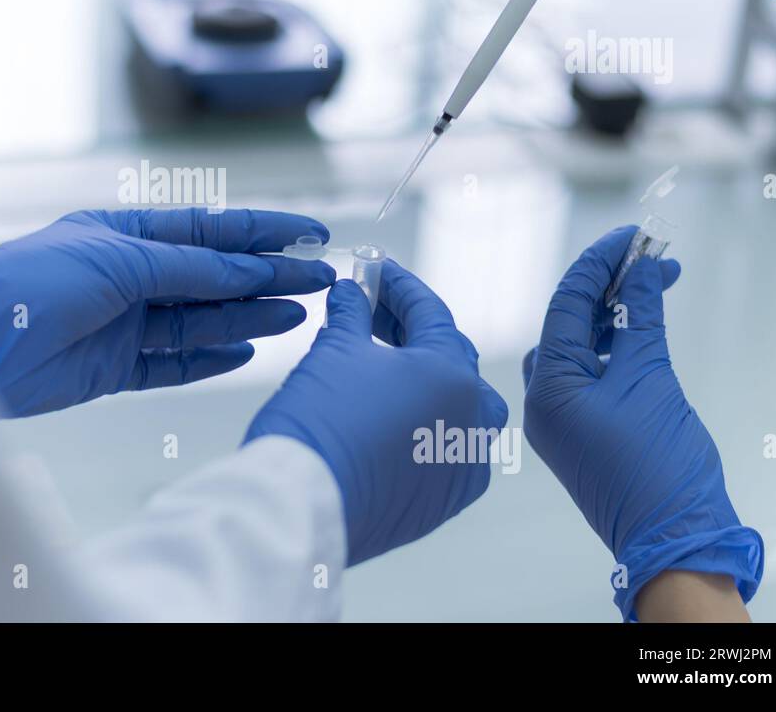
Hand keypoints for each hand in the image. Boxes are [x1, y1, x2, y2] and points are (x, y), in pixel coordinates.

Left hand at [0, 208, 334, 416]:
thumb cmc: (31, 281)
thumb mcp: (118, 261)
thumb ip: (189, 269)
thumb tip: (251, 271)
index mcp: (126, 232)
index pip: (210, 230)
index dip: (262, 231)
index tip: (312, 233)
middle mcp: (129, 275)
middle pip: (213, 278)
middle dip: (267, 278)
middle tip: (319, 281)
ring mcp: (123, 323)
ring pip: (200, 320)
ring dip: (248, 317)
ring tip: (295, 317)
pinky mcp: (113, 367)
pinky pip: (173, 364)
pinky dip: (210, 360)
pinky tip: (247, 352)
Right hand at [244, 265, 507, 565]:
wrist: (303, 503)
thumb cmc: (320, 423)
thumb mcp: (334, 352)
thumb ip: (351, 315)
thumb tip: (351, 294)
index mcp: (453, 375)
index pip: (431, 314)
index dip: (399, 287)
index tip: (376, 271)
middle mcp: (473, 419)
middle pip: (449, 358)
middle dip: (410, 331)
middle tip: (371, 311)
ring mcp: (463, 464)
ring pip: (458, 408)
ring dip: (425, 380)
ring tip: (382, 364)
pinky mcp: (444, 501)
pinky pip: (445, 449)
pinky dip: (424, 426)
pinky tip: (390, 416)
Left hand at [522, 226, 762, 619]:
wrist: (673, 539)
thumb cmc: (657, 467)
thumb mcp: (651, 378)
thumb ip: (640, 318)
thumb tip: (640, 271)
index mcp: (547, 386)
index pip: (565, 304)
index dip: (599, 264)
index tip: (632, 238)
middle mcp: (541, 401)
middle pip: (567, 323)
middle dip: (609, 288)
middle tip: (653, 261)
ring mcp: (557, 420)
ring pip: (577, 348)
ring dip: (612, 316)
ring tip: (654, 287)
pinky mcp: (578, 433)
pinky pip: (586, 376)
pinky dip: (611, 349)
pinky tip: (638, 330)